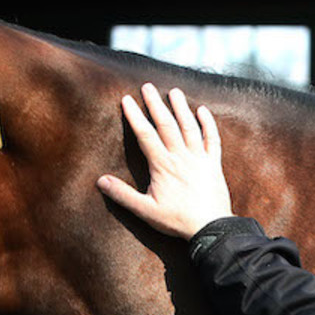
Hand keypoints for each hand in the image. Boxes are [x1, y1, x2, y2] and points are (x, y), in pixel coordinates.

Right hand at [97, 83, 232, 239]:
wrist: (211, 227)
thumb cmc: (177, 221)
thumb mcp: (146, 211)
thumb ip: (123, 195)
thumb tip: (101, 181)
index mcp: (162, 166)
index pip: (146, 135)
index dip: (135, 116)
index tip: (126, 99)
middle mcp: (181, 157)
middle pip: (167, 124)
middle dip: (155, 104)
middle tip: (148, 86)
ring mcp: (199, 158)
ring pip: (189, 127)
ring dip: (181, 108)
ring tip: (174, 91)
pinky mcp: (214, 164)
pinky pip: (212, 139)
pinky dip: (208, 124)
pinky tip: (202, 111)